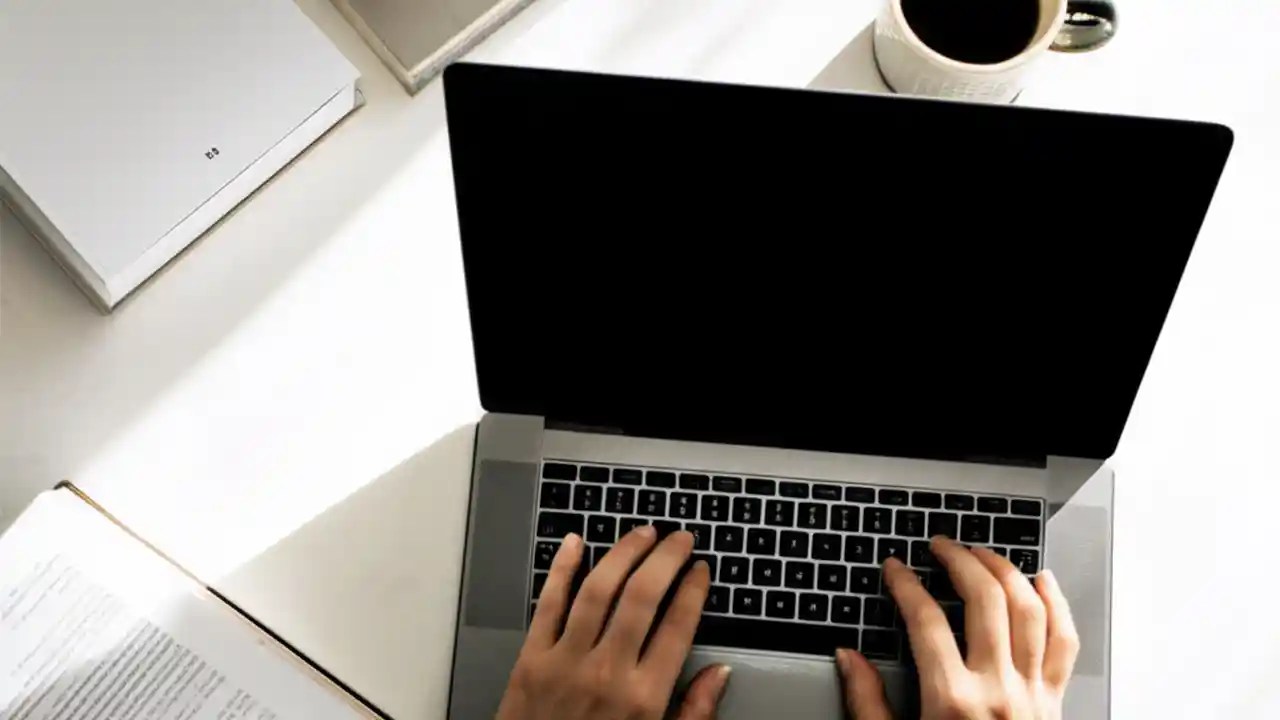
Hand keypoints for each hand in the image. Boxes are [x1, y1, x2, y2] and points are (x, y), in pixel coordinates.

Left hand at [496, 527, 730, 719]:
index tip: (700, 569)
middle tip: (679, 538)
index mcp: (645, 698)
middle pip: (643, 596)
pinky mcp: (531, 660)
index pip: (678, 626)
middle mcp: (607, 673)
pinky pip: (548, 604)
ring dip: (623, 553)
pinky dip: (561, 569)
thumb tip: (720, 673)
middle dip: (666, 558)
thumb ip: (694, 712)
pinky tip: (575, 544)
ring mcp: (566, 662)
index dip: (693, 590)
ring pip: (598, 590)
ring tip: (642, 533)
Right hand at [837, 537, 1079, 719]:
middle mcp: (997, 690)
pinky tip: (1041, 581)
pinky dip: (1056, 603)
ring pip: (1028, 609)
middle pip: (984, 598)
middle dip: (959, 559)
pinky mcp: (1055, 702)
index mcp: (951, 701)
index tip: (895, 569)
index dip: (905, 584)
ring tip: (982, 553)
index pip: (925, 619)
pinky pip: (1064, 641)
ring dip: (1004, 570)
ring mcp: (1032, 693)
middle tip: (940, 545)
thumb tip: (848, 659)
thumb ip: (868, 703)